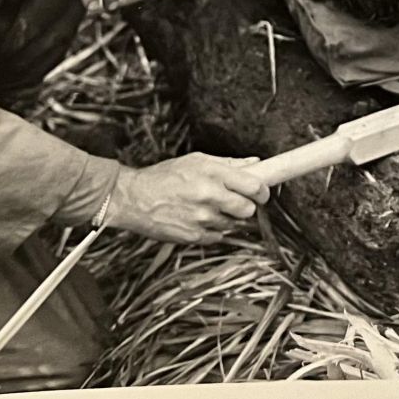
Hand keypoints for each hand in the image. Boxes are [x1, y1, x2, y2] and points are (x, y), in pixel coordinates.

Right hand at [108, 153, 271, 244]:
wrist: (134, 198)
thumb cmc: (164, 177)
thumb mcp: (197, 161)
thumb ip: (229, 164)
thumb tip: (255, 162)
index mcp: (213, 174)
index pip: (254, 186)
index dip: (263, 191)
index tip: (262, 192)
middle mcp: (210, 197)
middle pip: (248, 210)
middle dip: (246, 206)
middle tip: (236, 201)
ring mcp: (202, 219)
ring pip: (233, 224)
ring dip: (227, 218)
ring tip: (209, 207)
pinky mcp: (194, 237)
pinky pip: (217, 236)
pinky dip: (213, 229)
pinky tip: (200, 218)